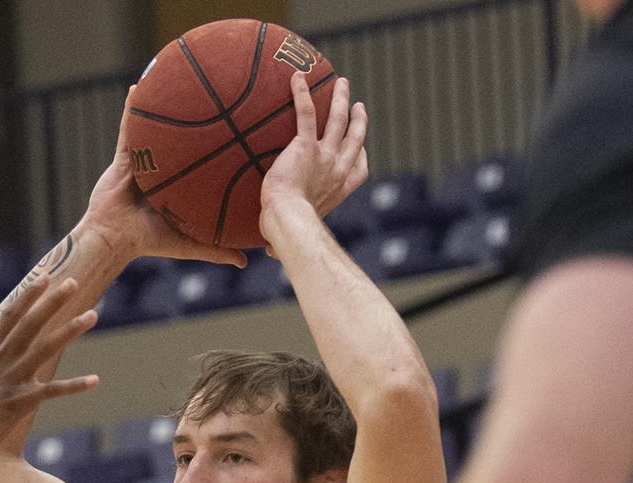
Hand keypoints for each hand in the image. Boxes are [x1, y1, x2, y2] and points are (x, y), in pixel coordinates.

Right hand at [0, 274, 101, 460]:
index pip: (11, 315)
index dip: (28, 296)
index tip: (45, 278)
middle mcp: (1, 360)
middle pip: (31, 323)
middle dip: (53, 302)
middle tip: (73, 282)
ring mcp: (10, 380)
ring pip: (46, 347)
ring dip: (70, 330)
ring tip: (92, 315)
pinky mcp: (18, 403)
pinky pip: (51, 391)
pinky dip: (74, 385)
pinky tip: (94, 380)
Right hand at [82, 88, 247, 266]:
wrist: (115, 238)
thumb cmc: (150, 242)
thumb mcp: (191, 243)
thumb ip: (217, 250)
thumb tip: (247, 261)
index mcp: (178, 187)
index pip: (200, 164)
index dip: (215, 149)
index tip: (234, 132)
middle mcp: (161, 170)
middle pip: (182, 141)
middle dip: (194, 120)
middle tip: (212, 98)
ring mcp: (142, 162)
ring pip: (155, 128)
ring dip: (162, 104)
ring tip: (175, 79)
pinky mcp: (123, 157)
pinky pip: (129, 127)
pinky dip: (132, 108)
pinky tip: (139, 86)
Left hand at [258, 72, 367, 242]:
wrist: (287, 221)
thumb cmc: (287, 234)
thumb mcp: (290, 238)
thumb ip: (282, 242)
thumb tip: (271, 255)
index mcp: (338, 190)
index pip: (358, 170)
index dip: (361, 154)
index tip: (360, 146)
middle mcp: (337, 170)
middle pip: (355, 138)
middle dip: (358, 120)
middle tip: (358, 105)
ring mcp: (325, 156)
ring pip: (339, 120)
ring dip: (341, 99)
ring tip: (341, 82)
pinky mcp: (306, 146)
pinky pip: (307, 113)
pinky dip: (303, 94)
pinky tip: (298, 76)